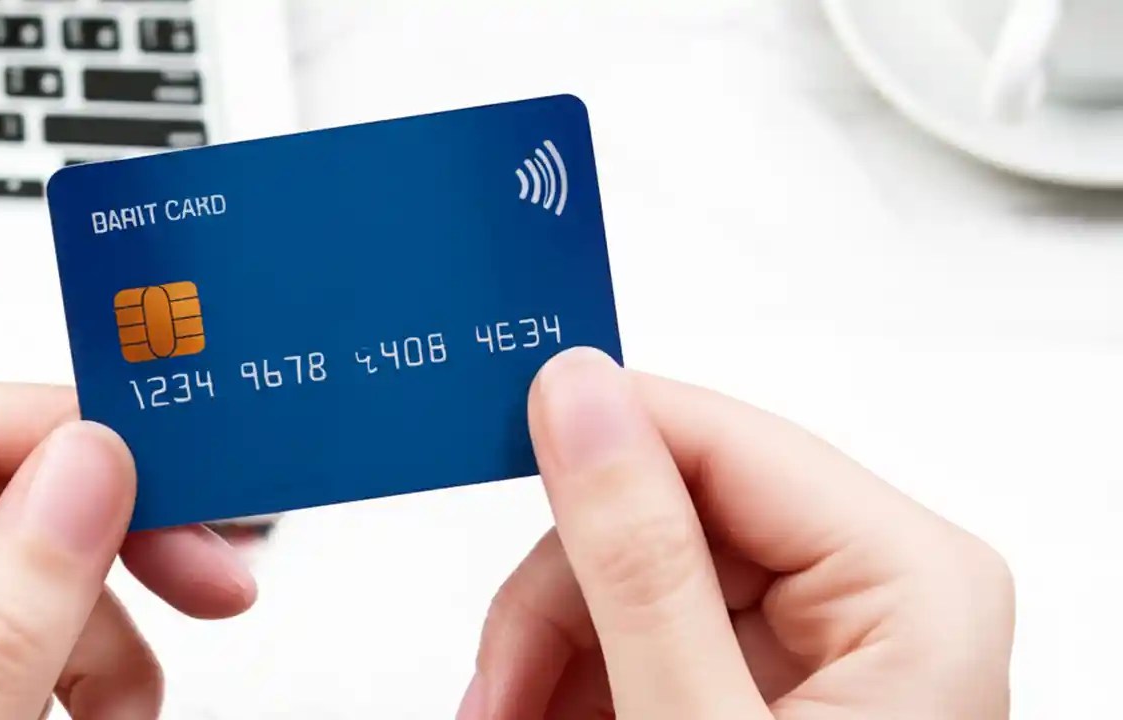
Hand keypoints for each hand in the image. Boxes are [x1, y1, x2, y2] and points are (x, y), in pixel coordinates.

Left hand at [0, 383, 257, 719]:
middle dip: (105, 526)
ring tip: (137, 693)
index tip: (143, 457)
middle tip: (199, 565)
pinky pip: (20, 618)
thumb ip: (0, 626)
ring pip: (18, 554)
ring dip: (109, 614)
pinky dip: (89, 654)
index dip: (20, 421)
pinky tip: (110, 704)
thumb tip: (89, 470)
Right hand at [459, 348, 1013, 719]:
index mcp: (911, 583)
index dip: (594, 441)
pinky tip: (548, 714)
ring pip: (644, 576)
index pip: (720, 437)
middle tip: (499, 686)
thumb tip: (579, 398)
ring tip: (509, 713)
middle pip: (667, 516)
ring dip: (554, 649)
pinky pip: (656, 633)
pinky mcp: (780, 684)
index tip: (493, 448)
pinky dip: (583, 678)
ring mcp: (829, 642)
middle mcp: (880, 596)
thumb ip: (641, 564)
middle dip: (559, 601)